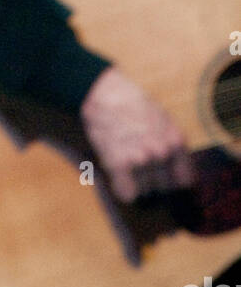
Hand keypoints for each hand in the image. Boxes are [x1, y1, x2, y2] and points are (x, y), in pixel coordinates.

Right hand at [80, 66, 195, 201]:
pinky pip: (127, 194)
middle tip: (137, 161)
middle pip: (163, 187)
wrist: (102, 92)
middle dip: (152, 178)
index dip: (172, 179)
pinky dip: (122, 188)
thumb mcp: (162, 118)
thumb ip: (172, 144)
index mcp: (176, 141)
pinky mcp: (120, 164)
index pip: (184, 180)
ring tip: (125, 160)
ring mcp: (141, 159)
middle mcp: (162, 152)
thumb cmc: (131, 102)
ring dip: (135, 182)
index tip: (163, 176)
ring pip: (145, 191)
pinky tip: (117, 174)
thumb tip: (179, 173)